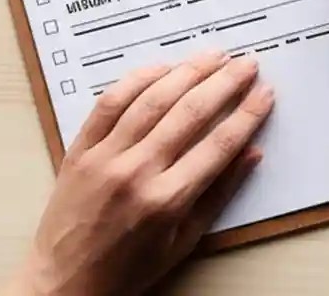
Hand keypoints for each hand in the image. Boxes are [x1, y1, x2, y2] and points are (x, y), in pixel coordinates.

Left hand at [0, 52, 273, 295]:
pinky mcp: (81, 149)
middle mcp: (137, 172)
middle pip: (190, 113)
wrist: (64, 281)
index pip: (219, 145)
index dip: (247, 115)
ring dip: (187, 72)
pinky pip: (110, 103)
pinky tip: (161, 67)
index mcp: (167, 201)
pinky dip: (137, 80)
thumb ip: (218, 195)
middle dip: (225, 83)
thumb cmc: (127, 269)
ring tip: (212, 56)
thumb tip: (251, 154)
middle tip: (246, 63)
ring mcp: (105, 156)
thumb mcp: (183, 242)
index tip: (265, 94)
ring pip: (152, 99)